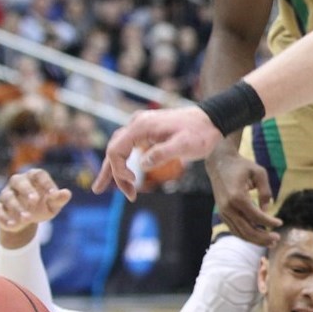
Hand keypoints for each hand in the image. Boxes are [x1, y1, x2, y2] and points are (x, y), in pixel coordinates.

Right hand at [0, 169, 71, 237]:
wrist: (25, 222)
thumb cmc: (41, 207)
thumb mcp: (52, 205)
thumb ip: (58, 199)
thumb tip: (67, 193)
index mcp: (33, 178)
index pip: (38, 174)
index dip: (46, 183)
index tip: (54, 194)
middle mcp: (17, 183)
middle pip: (18, 181)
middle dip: (26, 190)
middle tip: (34, 200)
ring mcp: (6, 194)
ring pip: (8, 197)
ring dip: (17, 207)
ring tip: (27, 218)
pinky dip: (4, 217)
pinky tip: (13, 225)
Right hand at [92, 106, 222, 199]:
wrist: (211, 121)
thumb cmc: (199, 133)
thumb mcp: (184, 145)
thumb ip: (162, 154)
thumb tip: (142, 165)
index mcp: (141, 126)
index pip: (116, 150)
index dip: (118, 170)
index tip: (132, 183)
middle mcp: (137, 124)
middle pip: (113, 149)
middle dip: (110, 173)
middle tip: (102, 191)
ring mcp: (141, 127)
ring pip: (118, 148)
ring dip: (113, 168)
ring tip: (101, 187)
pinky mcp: (147, 132)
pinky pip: (128, 147)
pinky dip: (122, 161)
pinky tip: (122, 174)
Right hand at [206, 145, 281, 245]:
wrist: (219, 163)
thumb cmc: (241, 166)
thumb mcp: (259, 172)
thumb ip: (265, 191)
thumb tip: (267, 210)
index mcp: (237, 197)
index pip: (256, 216)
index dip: (269, 222)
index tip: (280, 223)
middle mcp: (228, 207)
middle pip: (247, 230)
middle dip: (263, 237)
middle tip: (277, 239)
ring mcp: (223, 212)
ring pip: (240, 233)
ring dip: (255, 240)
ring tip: (270, 241)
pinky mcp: (222, 214)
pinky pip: (235, 229)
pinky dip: (246, 235)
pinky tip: (258, 236)